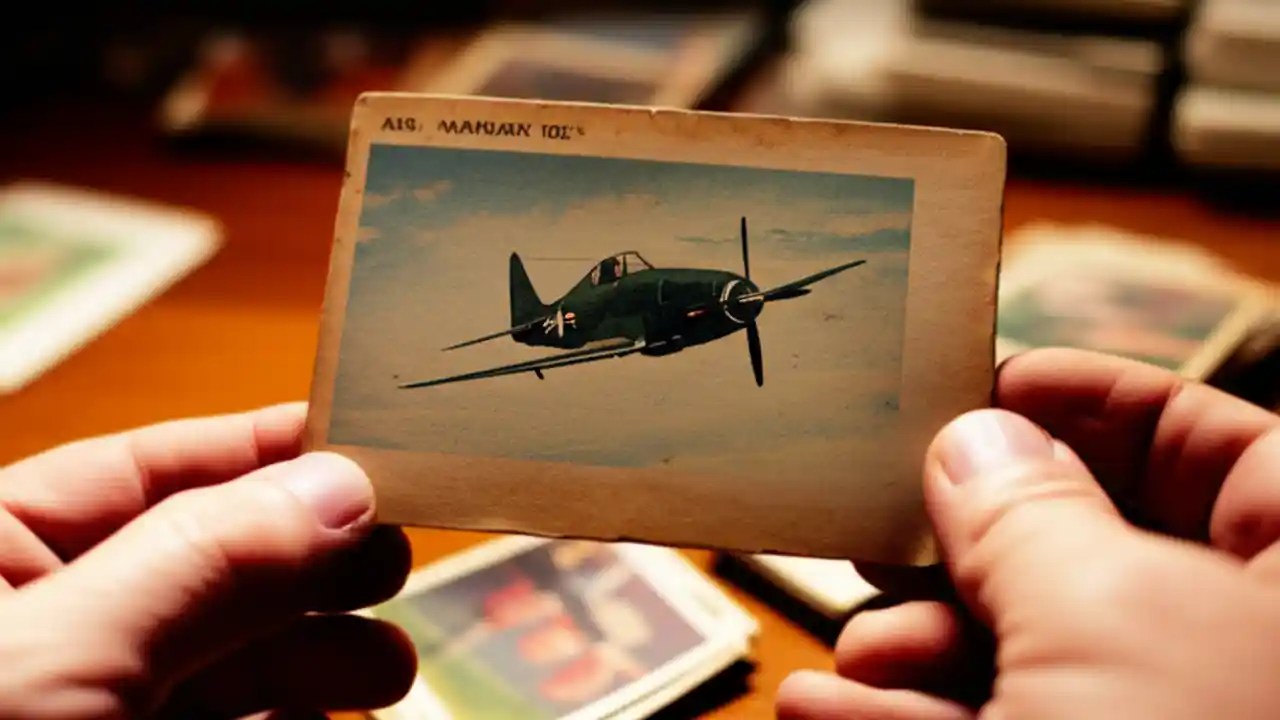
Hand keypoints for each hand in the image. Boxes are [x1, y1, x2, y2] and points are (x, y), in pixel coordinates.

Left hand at [0, 403, 415, 717]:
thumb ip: (198, 561)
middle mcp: (53, 623)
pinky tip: (339, 716)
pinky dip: (300, 717)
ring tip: (388, 664)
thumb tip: (337, 487)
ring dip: (325, 654)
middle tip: (393, 557)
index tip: (366, 437)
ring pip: (236, 655)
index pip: (143, 470)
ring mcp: (97, 703)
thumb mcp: (60, 654)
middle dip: (313, 560)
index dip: (262, 448)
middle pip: (213, 564)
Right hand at [776, 348, 1279, 719]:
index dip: (1094, 401)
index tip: (984, 385)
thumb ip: (1029, 513)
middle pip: (1093, 549)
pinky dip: (905, 718)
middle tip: (887, 515)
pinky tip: (827, 709)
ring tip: (859, 650)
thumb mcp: (1105, 614)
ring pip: (1030, 651)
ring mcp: (1170, 719)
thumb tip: (974, 442)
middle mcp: (1243, 649)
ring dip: (917, 646)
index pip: (1213, 443)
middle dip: (968, 543)